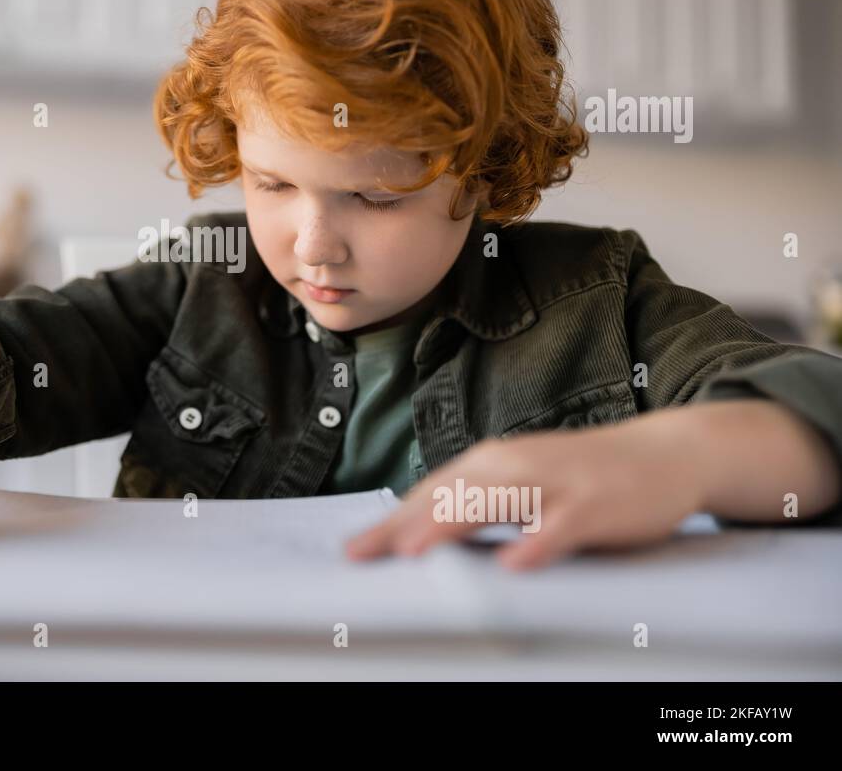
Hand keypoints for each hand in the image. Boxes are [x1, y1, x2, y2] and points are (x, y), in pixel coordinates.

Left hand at [343, 414, 707, 569]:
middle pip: (448, 496)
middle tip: (363, 554)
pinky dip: (537, 542)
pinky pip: (561, 526)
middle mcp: (515, 465)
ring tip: (414, 551)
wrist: (664, 453)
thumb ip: (478, 502)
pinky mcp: (594, 504)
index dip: (389, 522)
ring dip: (451, 525)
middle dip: (402, 526)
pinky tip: (515, 564)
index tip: (353, 550)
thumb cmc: (581, 476)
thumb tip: (420, 531)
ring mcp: (555, 483)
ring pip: (494, 503)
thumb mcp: (522, 483)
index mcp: (493, 463)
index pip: (429, 494)